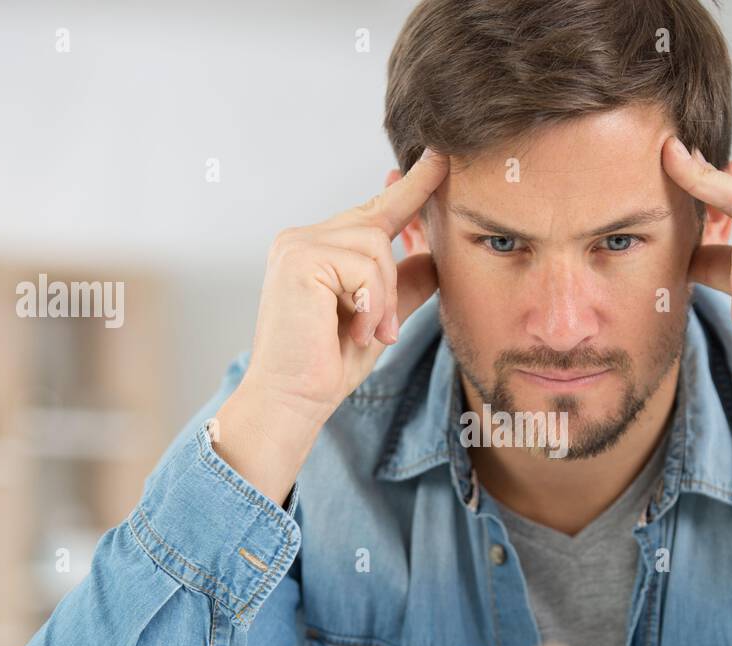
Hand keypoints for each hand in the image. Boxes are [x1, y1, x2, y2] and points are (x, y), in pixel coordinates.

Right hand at [216, 148, 449, 501]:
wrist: (292, 400)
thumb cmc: (328, 364)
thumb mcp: (380, 316)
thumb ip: (403, 283)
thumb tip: (434, 253)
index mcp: (320, 247)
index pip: (374, 211)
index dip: (410, 187)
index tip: (439, 159)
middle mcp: (304, 238)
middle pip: (380, 225)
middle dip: (392, 280)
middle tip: (380, 328)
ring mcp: (298, 243)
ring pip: (377, 246)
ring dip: (383, 299)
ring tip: (367, 334)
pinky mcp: (300, 258)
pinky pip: (365, 266)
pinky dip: (370, 304)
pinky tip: (353, 330)